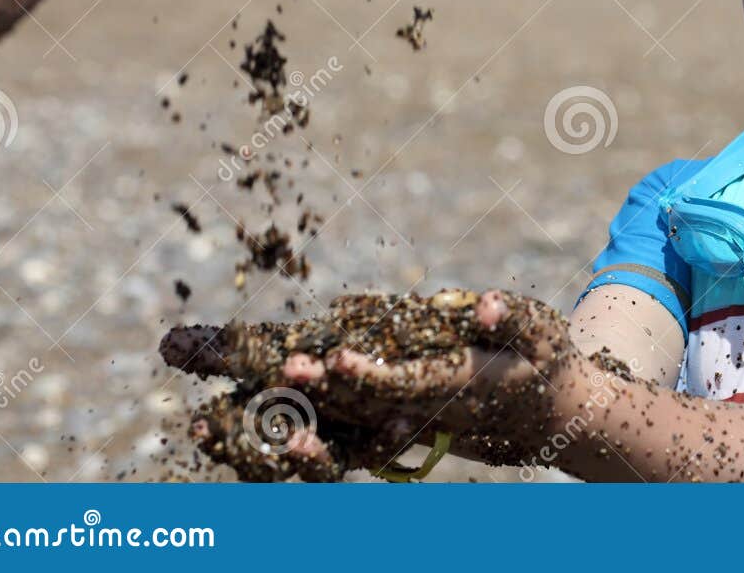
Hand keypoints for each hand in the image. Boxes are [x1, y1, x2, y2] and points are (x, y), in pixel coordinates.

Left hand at [162, 289, 602, 480]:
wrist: (538, 413)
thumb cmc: (537, 361)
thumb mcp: (538, 332)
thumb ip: (511, 319)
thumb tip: (485, 304)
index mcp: (452, 391)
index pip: (403, 387)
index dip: (369, 377)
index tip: (332, 359)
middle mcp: (413, 417)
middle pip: (350, 412)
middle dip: (308, 395)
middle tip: (267, 374)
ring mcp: (388, 426)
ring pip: (323, 434)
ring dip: (269, 431)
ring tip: (205, 423)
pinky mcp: (372, 428)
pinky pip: (316, 439)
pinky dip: (269, 436)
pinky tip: (218, 425)